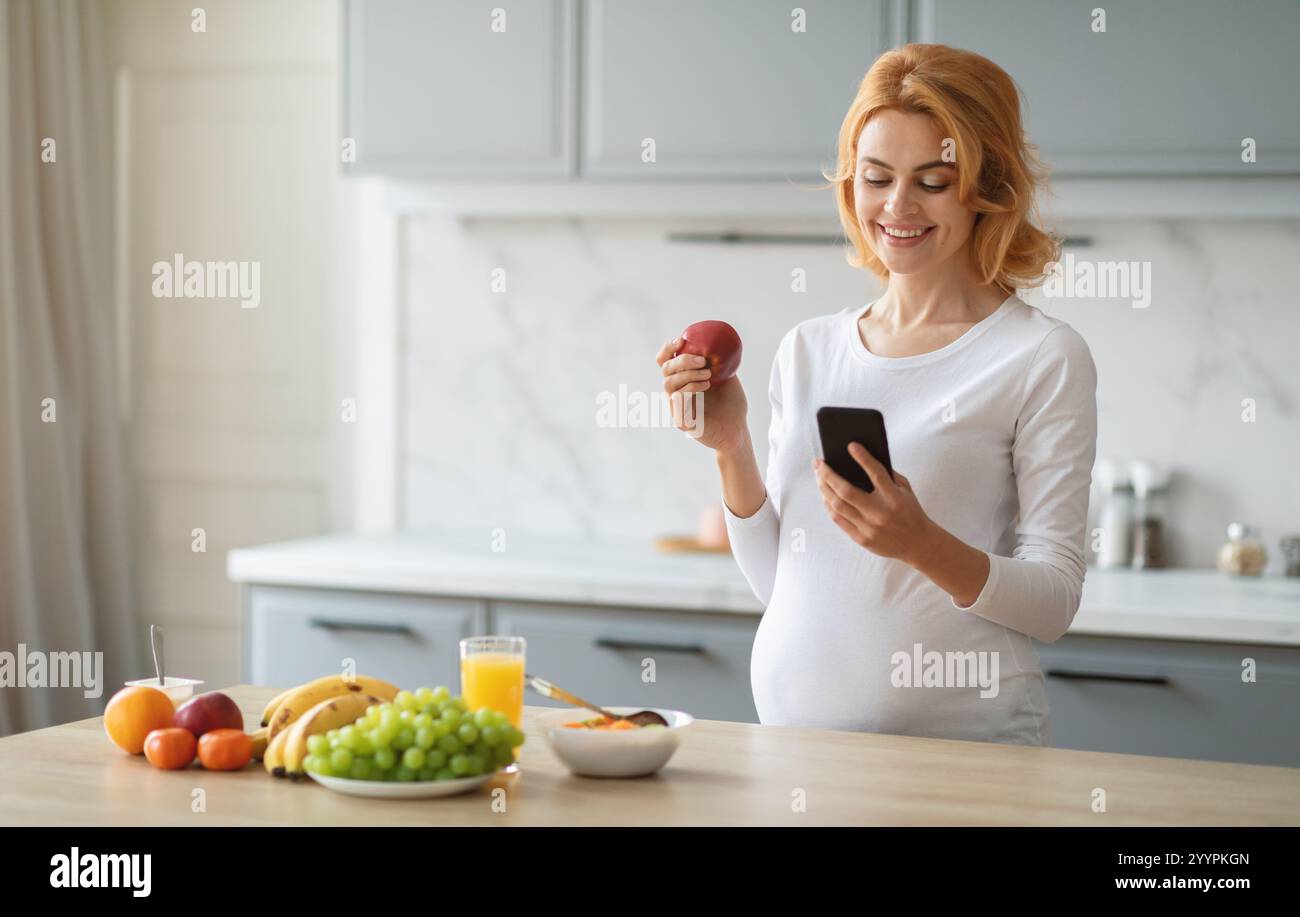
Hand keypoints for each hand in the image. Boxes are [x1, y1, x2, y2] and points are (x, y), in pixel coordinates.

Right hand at [655, 335, 748, 453]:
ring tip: (708, 375)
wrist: (737, 430)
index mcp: (682, 380)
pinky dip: (688, 390)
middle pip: (666, 369)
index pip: (665, 361)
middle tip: (702, 360)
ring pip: (669, 384)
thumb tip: (719, 341)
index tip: (681, 340)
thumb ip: (719, 361)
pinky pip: (676, 402)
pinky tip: (705, 386)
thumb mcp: (726, 377)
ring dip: (688, 375)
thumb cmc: (731, 404)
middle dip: (682, 361)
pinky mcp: (681, 421)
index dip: (668, 349)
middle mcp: (675, 392)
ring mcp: (676, 407)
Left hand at [813, 442, 935, 564]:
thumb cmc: (911, 512)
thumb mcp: (906, 490)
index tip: (851, 445)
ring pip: (837, 505)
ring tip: (818, 476)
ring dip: (824, 488)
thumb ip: (888, 475)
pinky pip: (838, 519)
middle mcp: (880, 513)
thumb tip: (863, 458)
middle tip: (818, 462)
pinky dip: (829, 505)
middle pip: (846, 491)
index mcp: (894, 498)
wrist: (918, 544)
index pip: (876, 473)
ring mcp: (869, 528)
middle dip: (828, 474)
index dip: (863, 458)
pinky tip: (825, 494)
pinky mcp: (861, 539)